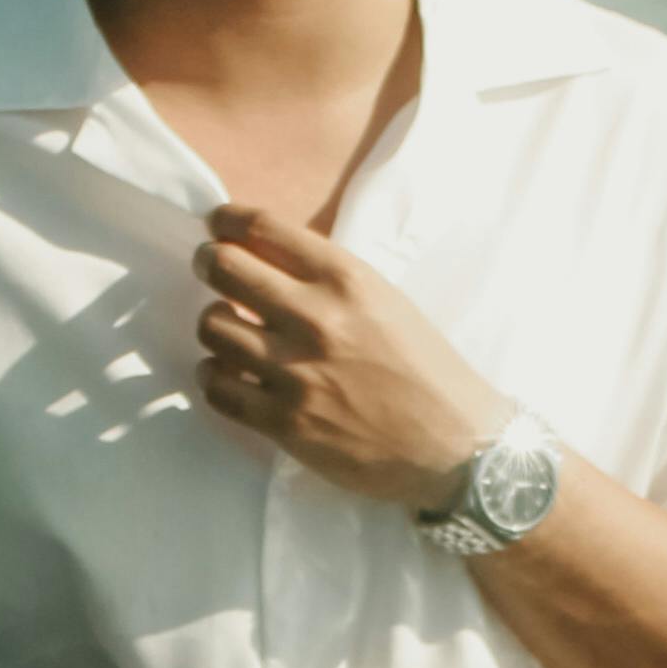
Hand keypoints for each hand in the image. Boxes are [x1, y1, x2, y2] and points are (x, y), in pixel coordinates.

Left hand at [194, 207, 506, 506]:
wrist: (456, 446)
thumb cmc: (427, 370)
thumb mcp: (386, 300)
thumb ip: (330, 279)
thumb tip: (270, 258)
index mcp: (347, 280)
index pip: (262, 228)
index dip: (226, 221)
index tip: (218, 227)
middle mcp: (315, 318)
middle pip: (224, 269)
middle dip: (210, 263)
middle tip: (212, 269)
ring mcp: (296, 372)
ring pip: (212, 327)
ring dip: (215, 325)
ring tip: (230, 332)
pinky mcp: (284, 421)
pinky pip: (217, 387)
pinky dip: (214, 376)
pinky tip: (229, 374)